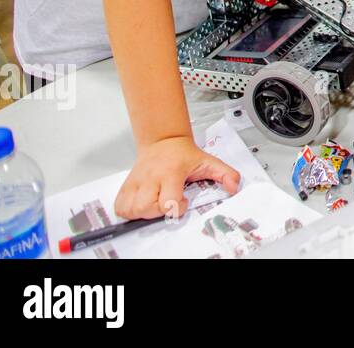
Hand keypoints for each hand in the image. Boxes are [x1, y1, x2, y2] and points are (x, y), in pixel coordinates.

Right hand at [115, 135, 240, 219]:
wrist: (164, 140)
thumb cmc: (184, 154)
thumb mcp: (209, 161)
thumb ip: (226, 174)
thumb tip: (234, 186)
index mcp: (171, 172)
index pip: (168, 201)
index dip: (177, 207)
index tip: (183, 201)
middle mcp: (151, 177)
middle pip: (145, 208)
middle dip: (157, 213)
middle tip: (167, 203)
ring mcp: (137, 181)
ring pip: (130, 209)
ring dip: (142, 213)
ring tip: (155, 205)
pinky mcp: (127, 185)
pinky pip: (119, 206)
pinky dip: (128, 211)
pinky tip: (142, 205)